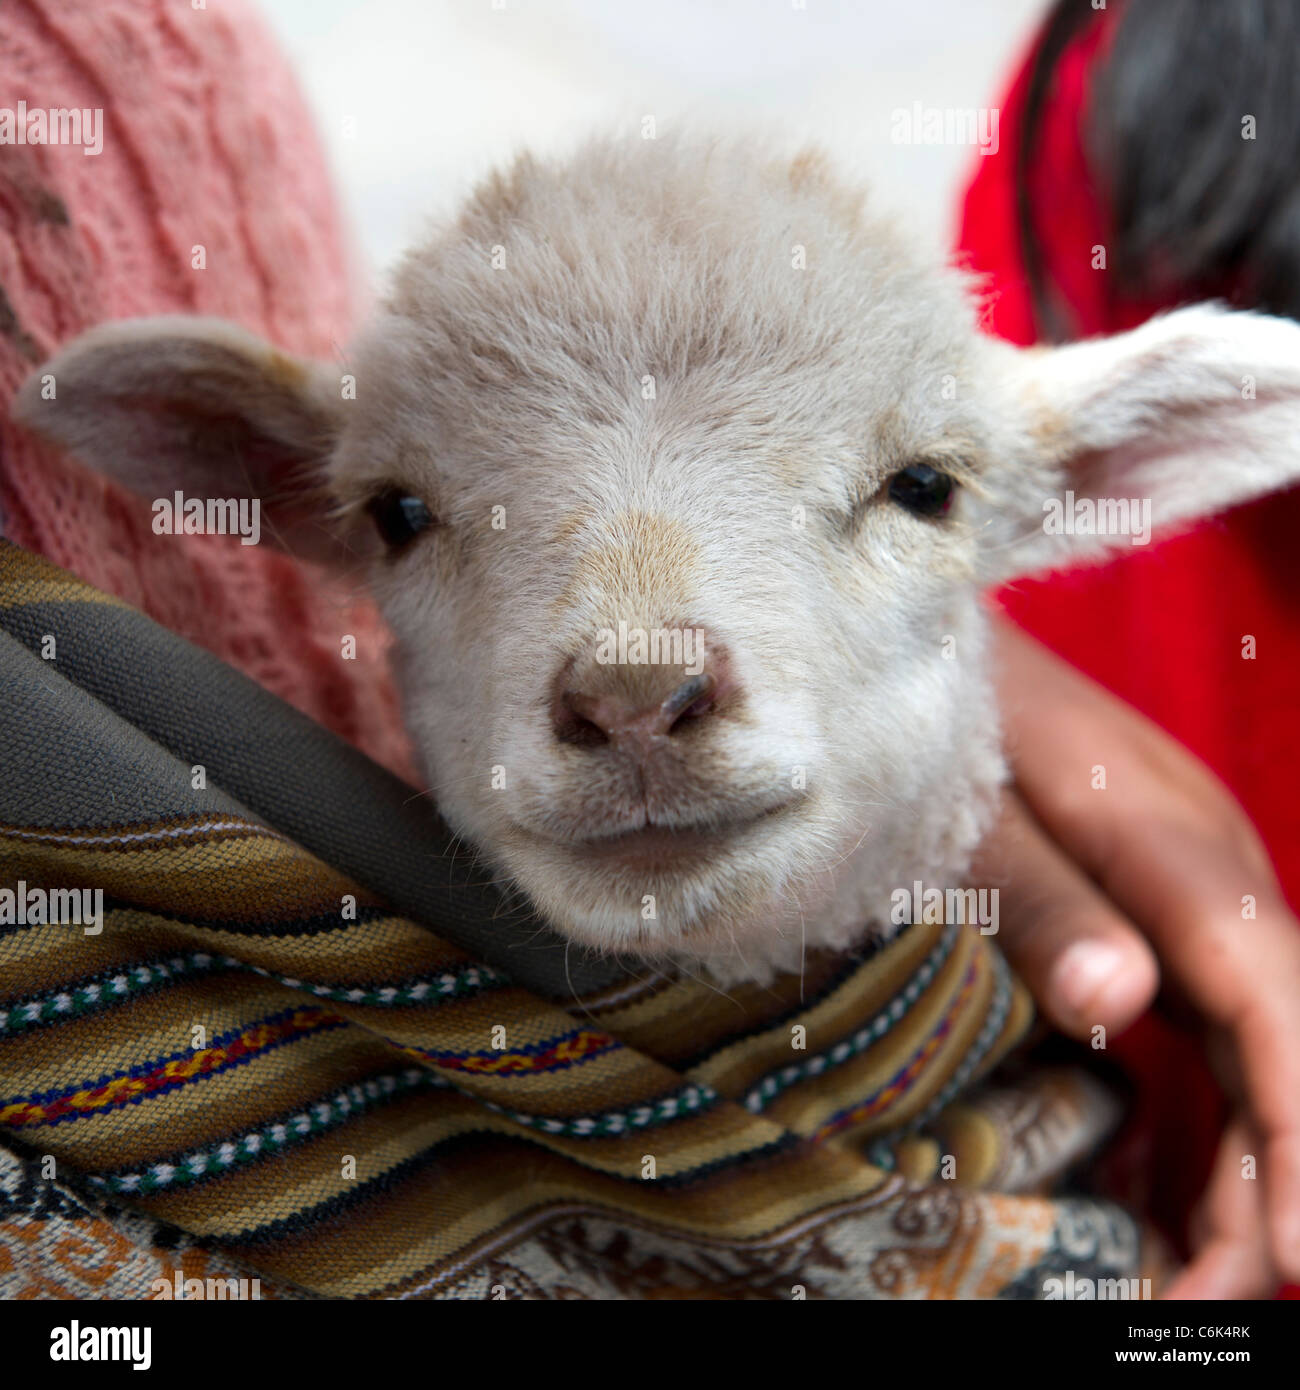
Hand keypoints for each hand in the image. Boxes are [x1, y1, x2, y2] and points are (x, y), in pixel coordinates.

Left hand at [972, 615, 1299, 1297]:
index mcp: (1168, 836)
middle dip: (1270, 1181)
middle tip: (1208, 1302)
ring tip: (1190, 1281)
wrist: (921, 646)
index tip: (1296, 1253)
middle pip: (1280, 1035)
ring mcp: (1185, 885)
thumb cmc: (932, 720)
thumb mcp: (960, 804)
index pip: (1269, 994)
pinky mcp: (1150, 902)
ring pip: (1253, 1043)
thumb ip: (1035, 893)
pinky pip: (1209, 1026)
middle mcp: (1205, 864)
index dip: (1299, 1130)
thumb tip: (1124, 1003)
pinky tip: (1172, 1194)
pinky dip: (1206, 1118)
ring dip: (1241, 1165)